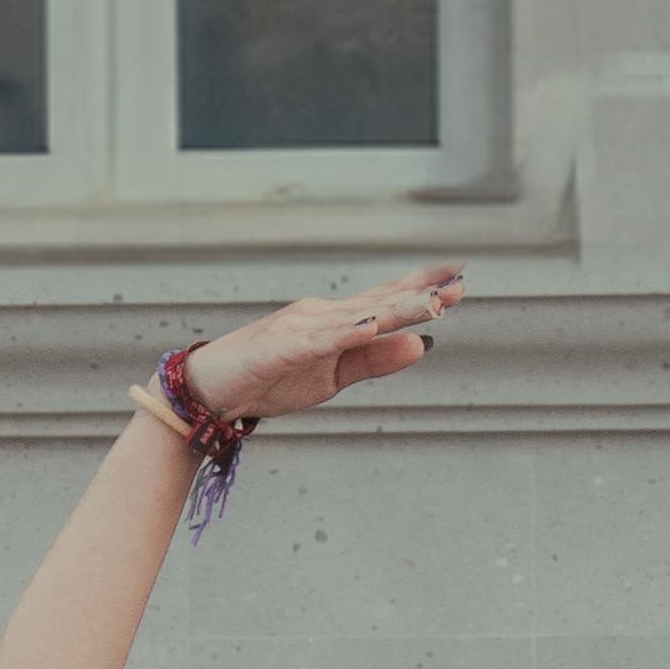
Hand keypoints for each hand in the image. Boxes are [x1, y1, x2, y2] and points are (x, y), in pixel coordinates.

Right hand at [183, 264, 457, 427]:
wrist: (210, 390)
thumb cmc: (268, 379)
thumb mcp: (333, 377)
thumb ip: (374, 361)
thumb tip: (421, 345)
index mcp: (335, 321)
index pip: (385, 300)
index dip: (420, 289)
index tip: (458, 278)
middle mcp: (321, 314)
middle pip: (378, 301)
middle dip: (420, 293)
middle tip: (460, 282)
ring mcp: (300, 328)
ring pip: (357, 317)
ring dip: (394, 309)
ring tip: (432, 303)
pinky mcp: (279, 349)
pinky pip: (318, 341)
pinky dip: (346, 333)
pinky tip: (372, 327)